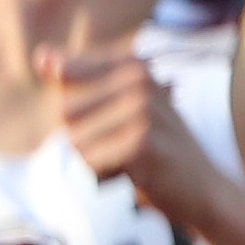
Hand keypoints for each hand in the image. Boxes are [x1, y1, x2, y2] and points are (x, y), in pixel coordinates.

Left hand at [43, 45, 229, 225]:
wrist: (203, 188)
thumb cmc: (156, 146)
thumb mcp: (121, 104)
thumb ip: (78, 78)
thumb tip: (41, 56)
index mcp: (134, 65)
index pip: (65, 75)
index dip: (77, 108)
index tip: (111, 119)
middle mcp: (140, 79)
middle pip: (65, 111)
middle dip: (84, 137)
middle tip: (124, 145)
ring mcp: (142, 110)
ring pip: (74, 141)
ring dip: (95, 160)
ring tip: (130, 160)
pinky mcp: (141, 143)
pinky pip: (90, 163)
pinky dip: (104, 176)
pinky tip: (135, 175)